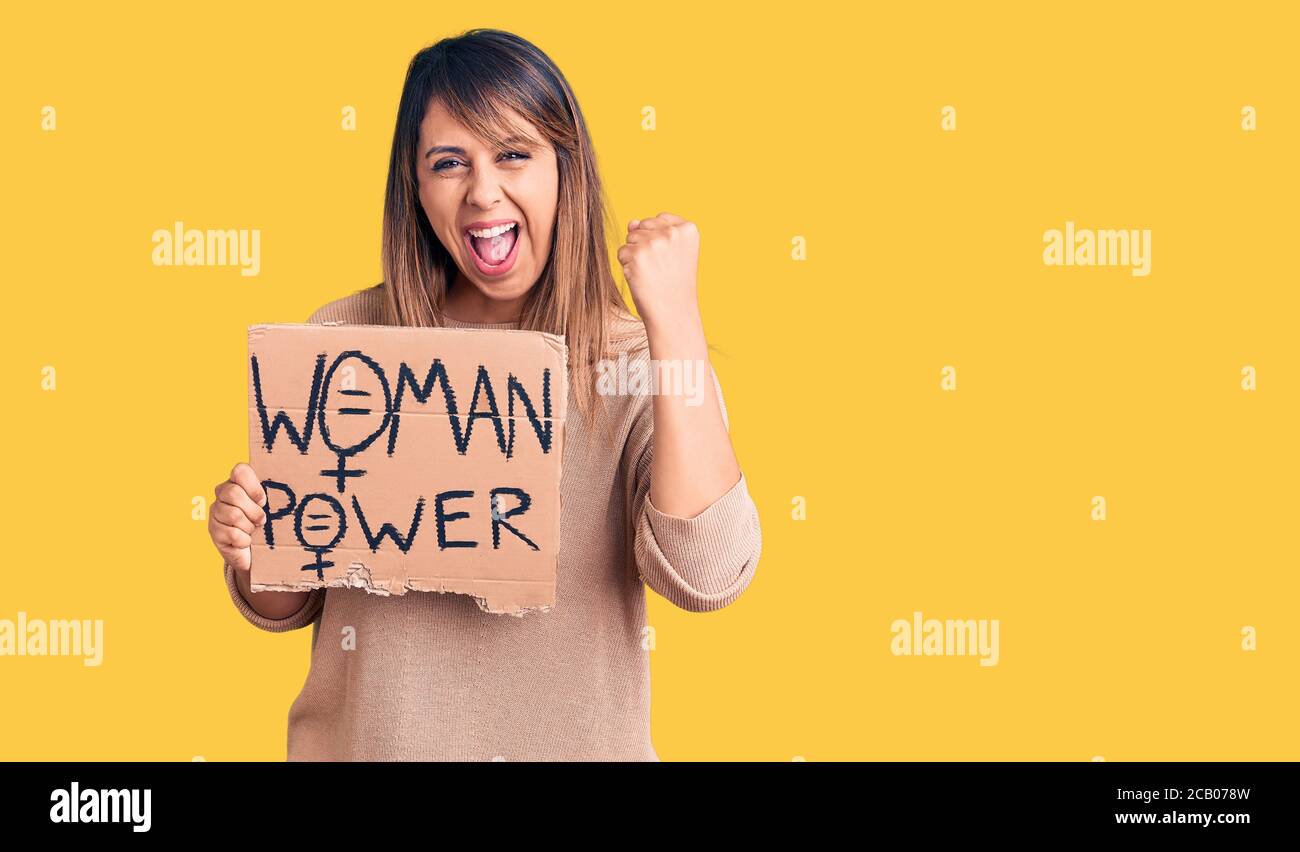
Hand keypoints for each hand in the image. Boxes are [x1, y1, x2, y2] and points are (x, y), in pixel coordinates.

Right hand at [210, 462, 267, 573]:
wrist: (255, 553)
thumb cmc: (267, 525)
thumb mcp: (272, 507)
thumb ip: (275, 494)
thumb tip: (297, 487)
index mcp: (238, 482)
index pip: (240, 470)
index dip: (253, 487)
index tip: (263, 501)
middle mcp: (222, 493)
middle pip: (233, 493)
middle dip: (253, 510)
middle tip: (262, 520)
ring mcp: (215, 511)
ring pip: (233, 514)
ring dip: (249, 527)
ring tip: (253, 531)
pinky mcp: (213, 530)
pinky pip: (231, 533)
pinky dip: (244, 540)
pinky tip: (245, 541)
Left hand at [616, 212, 701, 333]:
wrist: (673, 314)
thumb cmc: (673, 284)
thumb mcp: (673, 253)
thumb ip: (655, 231)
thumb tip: (631, 222)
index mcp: (688, 229)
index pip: (659, 219)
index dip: (659, 239)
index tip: (669, 259)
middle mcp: (673, 232)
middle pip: (642, 226)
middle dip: (645, 245)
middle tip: (660, 268)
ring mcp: (654, 243)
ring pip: (630, 238)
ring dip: (635, 256)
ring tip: (651, 274)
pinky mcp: (637, 255)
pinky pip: (622, 252)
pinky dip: (627, 266)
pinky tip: (642, 279)